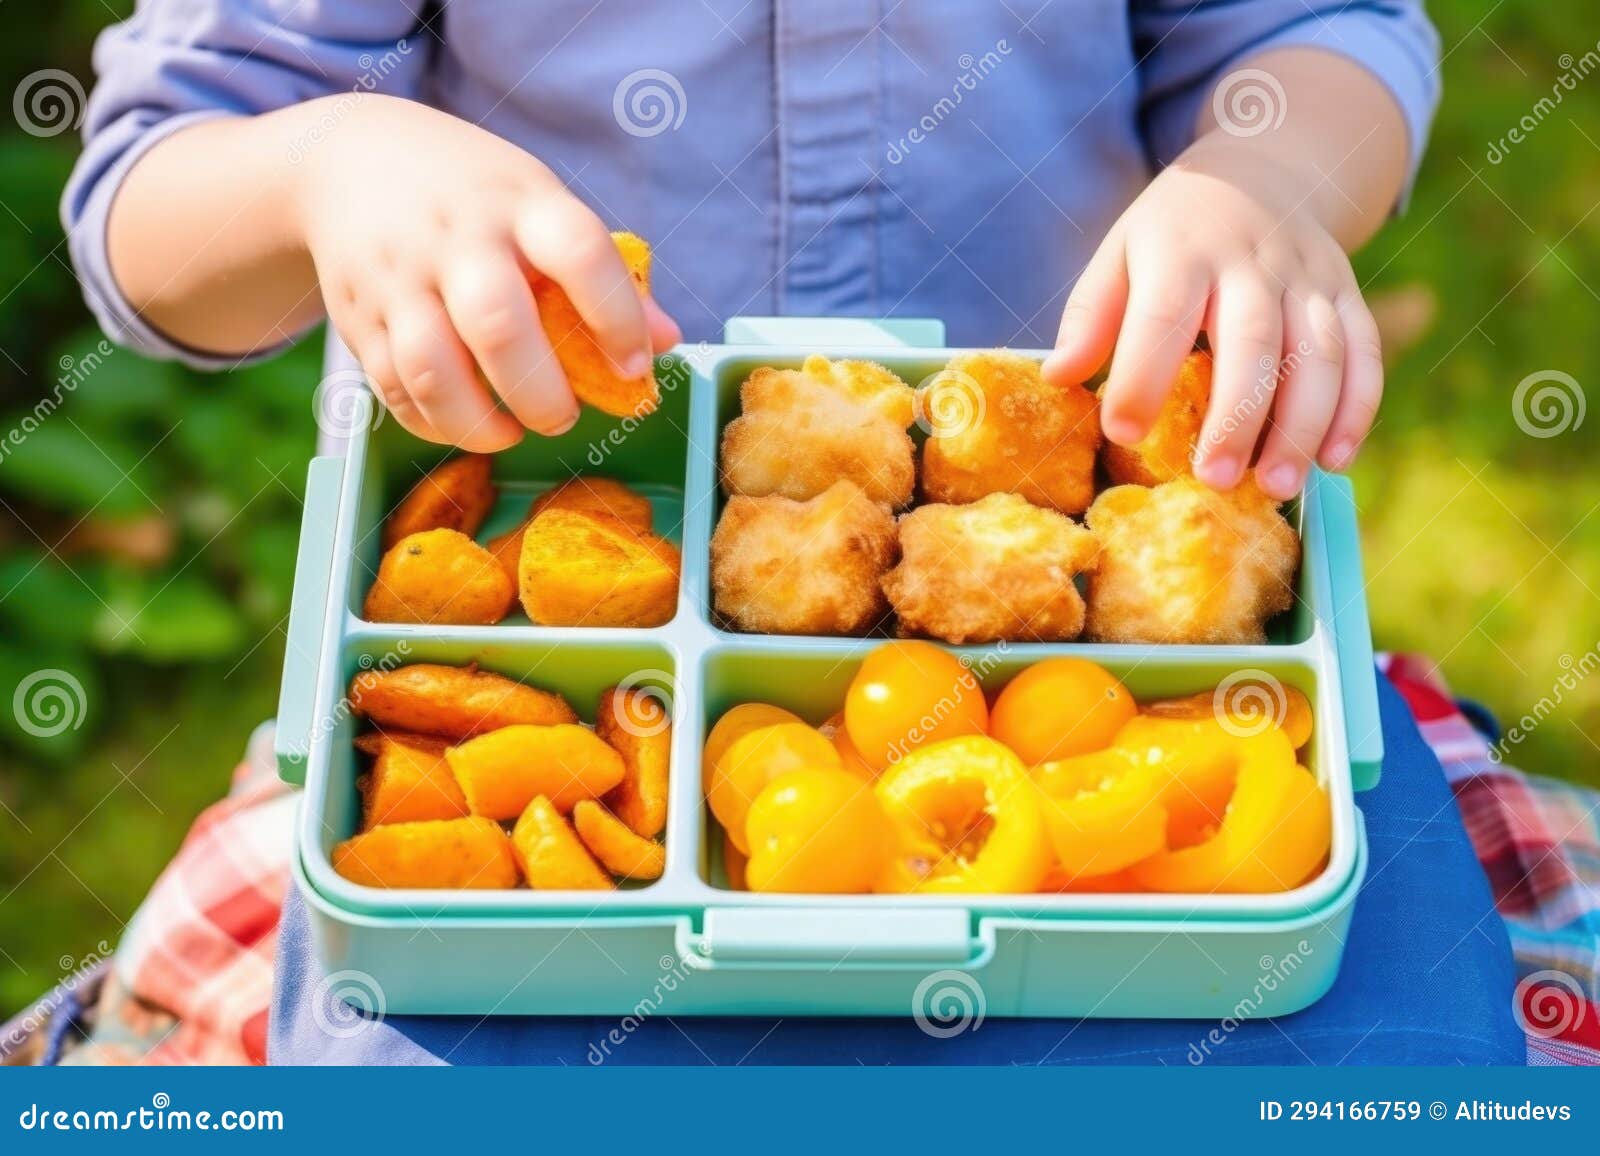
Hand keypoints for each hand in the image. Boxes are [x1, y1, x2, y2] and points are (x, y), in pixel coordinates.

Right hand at [293, 95, 680, 448]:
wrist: (351, 157)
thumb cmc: (473, 194)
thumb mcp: (539, 205)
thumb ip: (602, 272)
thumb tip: (665, 341)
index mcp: (519, 202)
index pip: (579, 252)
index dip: (617, 317)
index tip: (633, 365)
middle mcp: (456, 238)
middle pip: (498, 324)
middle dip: (542, 392)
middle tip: (563, 414)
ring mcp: (399, 278)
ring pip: (432, 370)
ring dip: (480, 422)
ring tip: (512, 431)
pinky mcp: (358, 317)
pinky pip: (392, 390)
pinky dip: (435, 423)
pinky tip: (467, 424)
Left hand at [1042, 133, 1381, 500]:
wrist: (1261, 169)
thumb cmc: (1175, 233)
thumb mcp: (1120, 252)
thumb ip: (1091, 314)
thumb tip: (1057, 379)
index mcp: (1183, 251)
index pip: (1163, 314)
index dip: (1143, 375)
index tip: (1121, 432)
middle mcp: (1253, 261)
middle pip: (1253, 340)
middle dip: (1236, 416)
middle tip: (1212, 479)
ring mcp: (1308, 277)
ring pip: (1319, 352)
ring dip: (1301, 426)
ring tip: (1274, 488)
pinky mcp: (1348, 292)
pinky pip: (1363, 352)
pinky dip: (1356, 409)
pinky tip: (1333, 461)